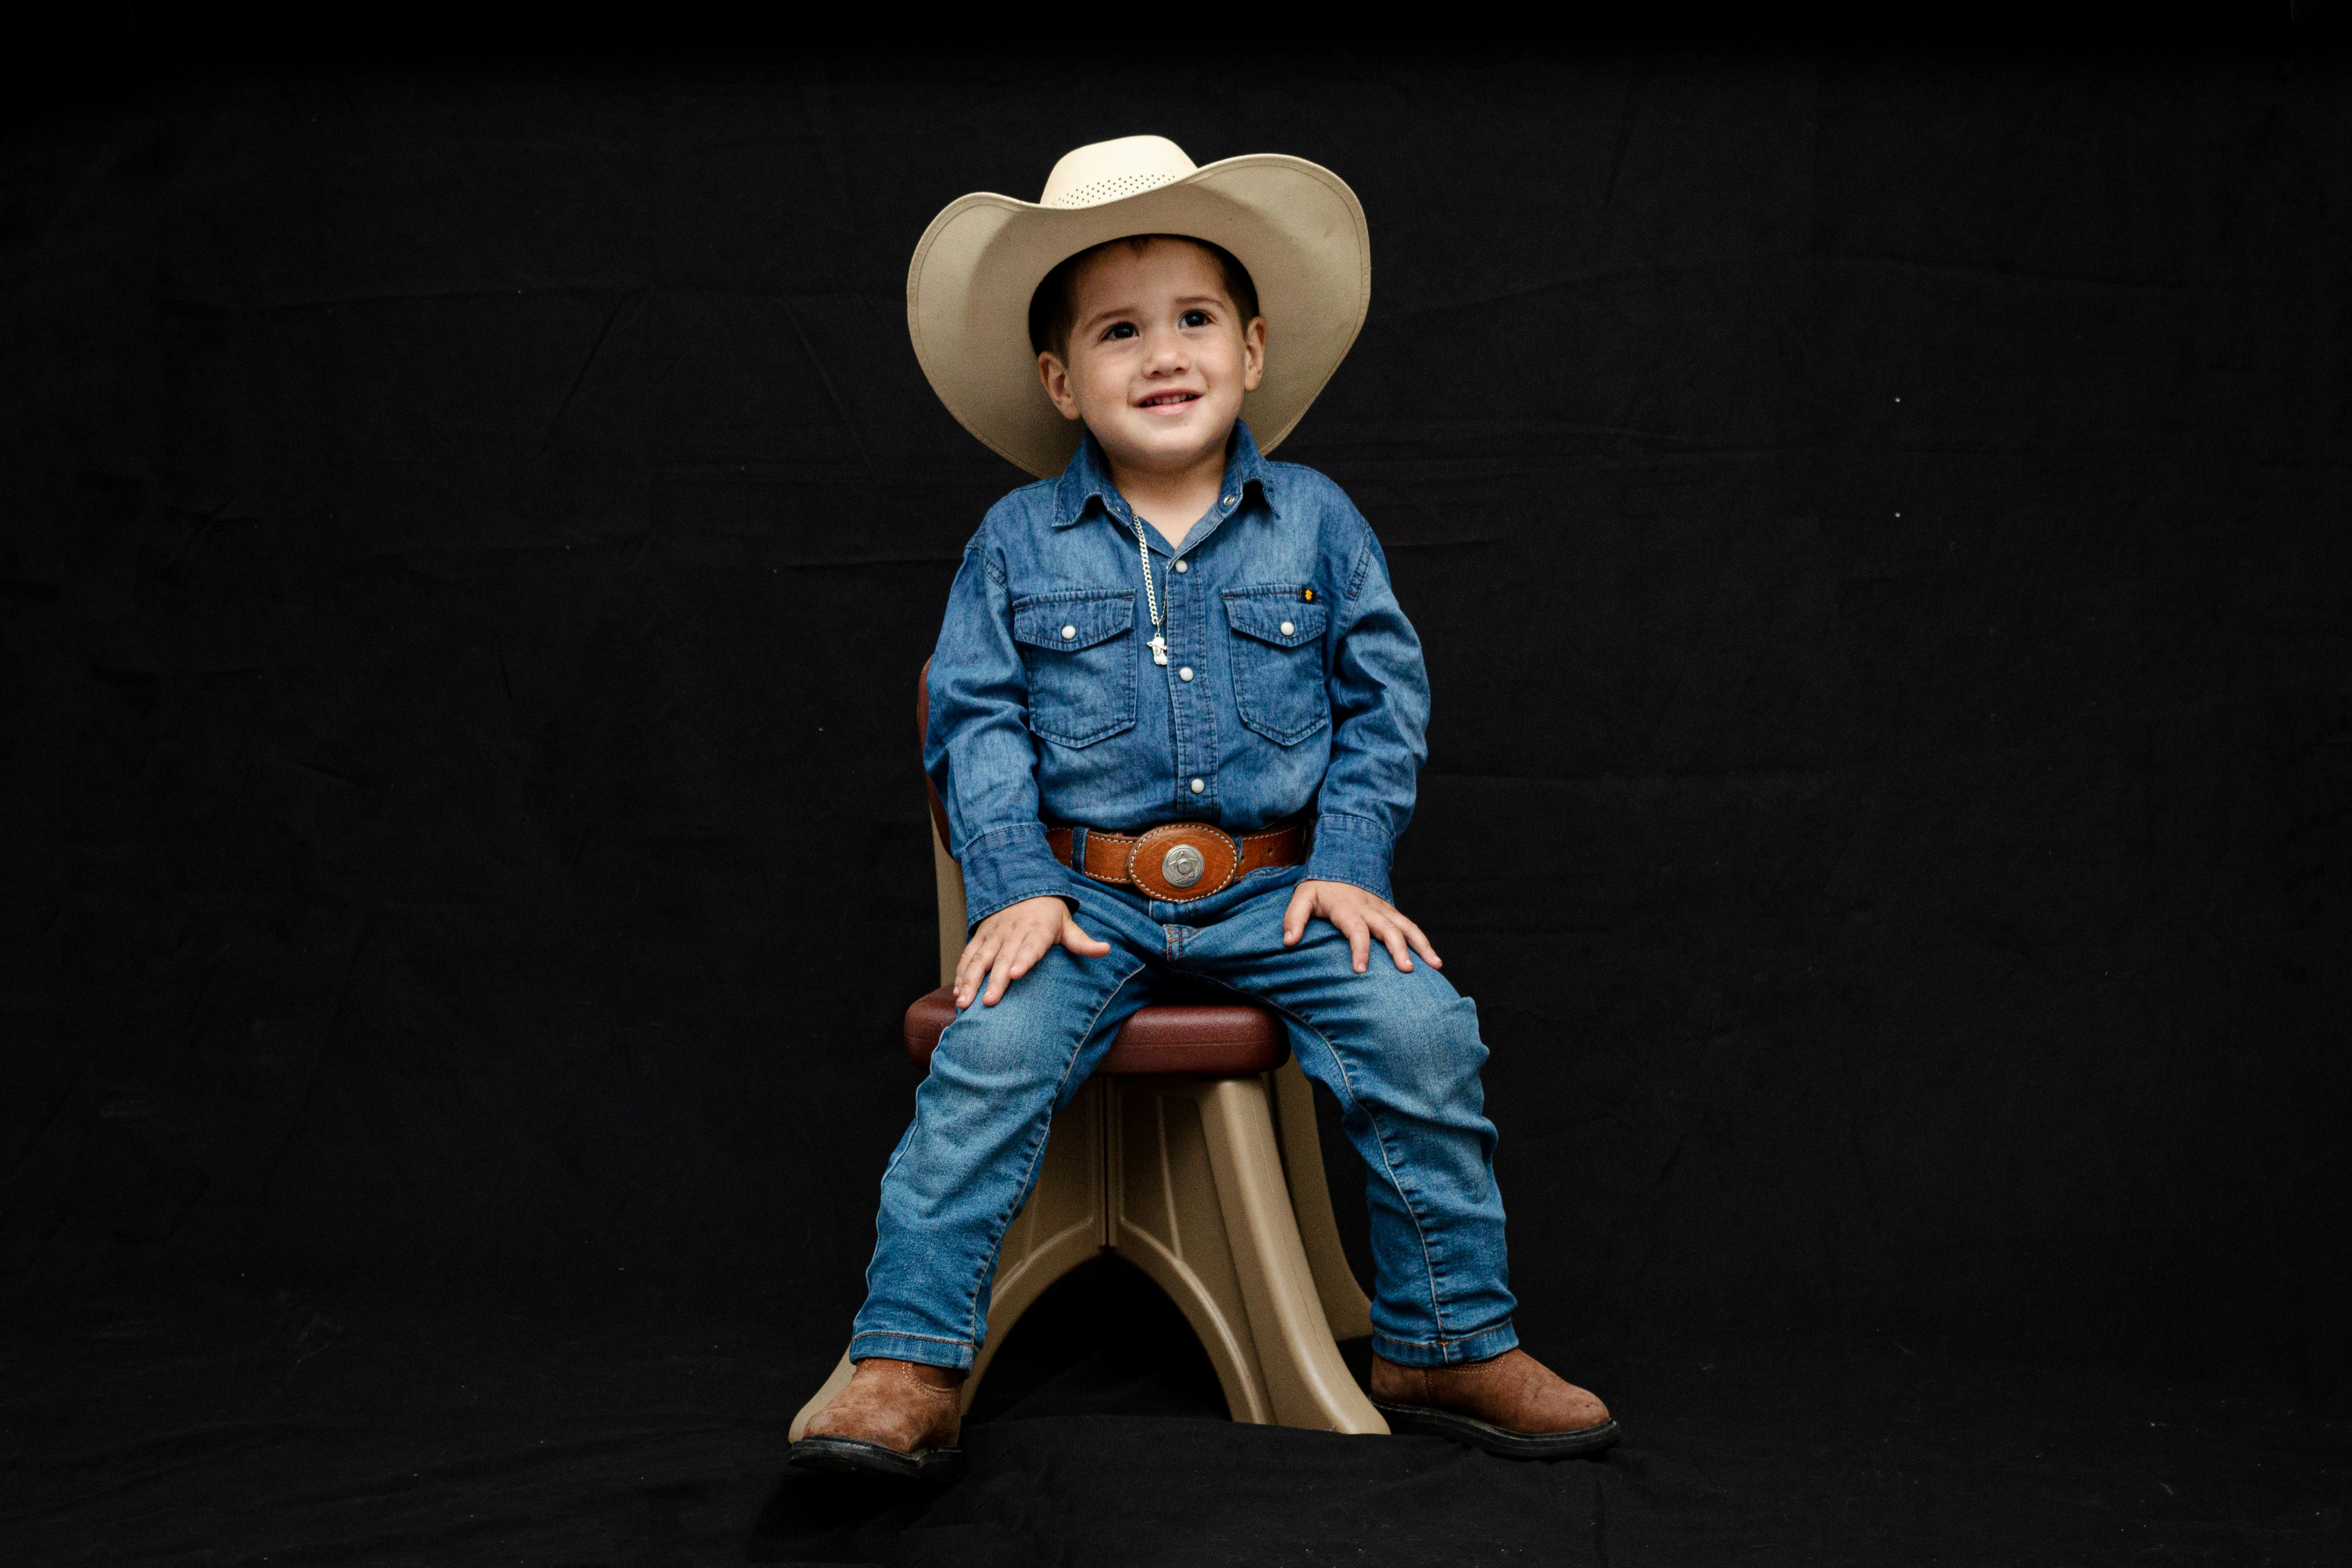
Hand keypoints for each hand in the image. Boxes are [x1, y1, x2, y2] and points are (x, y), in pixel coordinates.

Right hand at [954, 895, 1111, 1007]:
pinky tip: (957, 992)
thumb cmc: (1049, 914)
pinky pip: (967, 956)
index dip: (1022, 960)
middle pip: (1001, 958)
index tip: (1014, 975)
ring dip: (970, 981)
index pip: (1030, 946)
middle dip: (993, 980)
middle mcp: (1012, 933)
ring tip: (964, 1002)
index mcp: (1037, 931)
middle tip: (989, 1002)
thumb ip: (1083, 942)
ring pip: (979, 959)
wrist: (1021, 886)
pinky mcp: (980, 937)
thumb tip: (1106, 949)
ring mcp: (994, 935)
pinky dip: (961, 973)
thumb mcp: (1068, 924)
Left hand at [1281, 880, 1442, 974]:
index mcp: (1347, 907)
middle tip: (1407, 970)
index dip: (1359, 949)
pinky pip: (1411, 927)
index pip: (1356, 929)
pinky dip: (1424, 943)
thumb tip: (1287, 942)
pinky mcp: (1391, 912)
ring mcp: (1384, 910)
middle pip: (1388, 929)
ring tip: (1435, 965)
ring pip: (1407, 927)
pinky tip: (1435, 960)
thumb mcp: (1301, 898)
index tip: (1360, 970)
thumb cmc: (1319, 888)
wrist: (1340, 862)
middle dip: (1399, 949)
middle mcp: (1370, 908)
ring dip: (1422, 946)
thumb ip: (1293, 918)